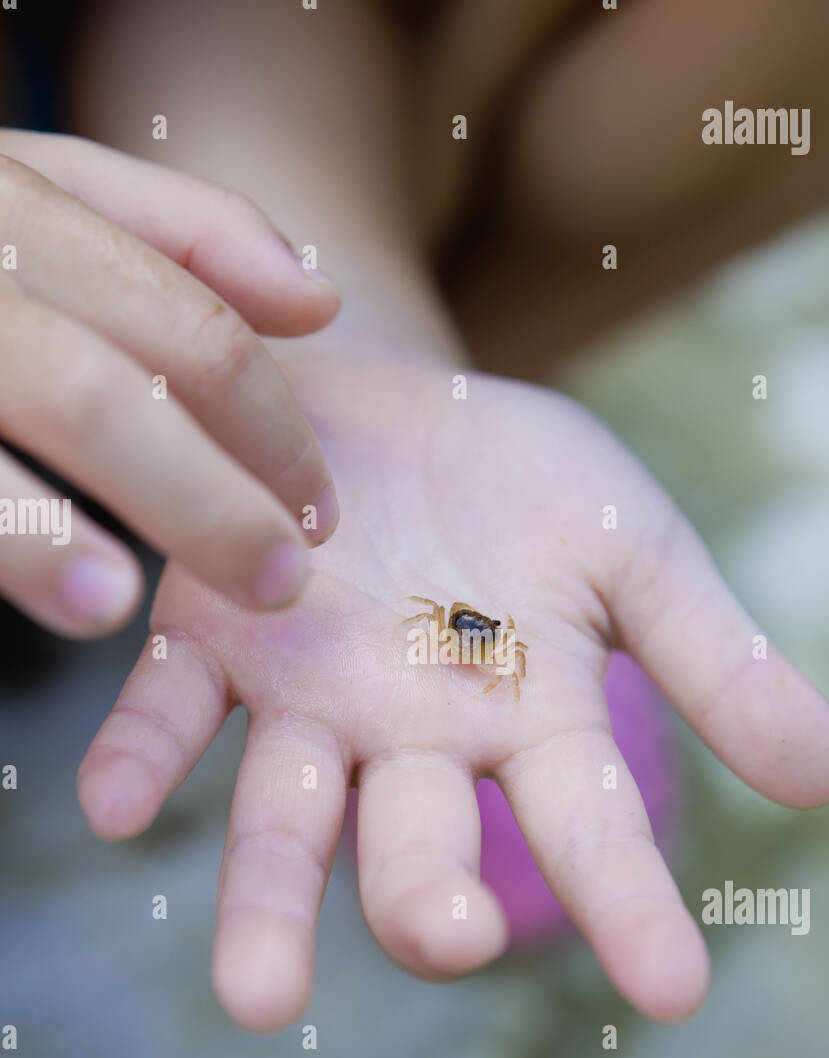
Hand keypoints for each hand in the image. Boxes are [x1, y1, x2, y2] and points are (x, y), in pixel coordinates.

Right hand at [0, 132, 340, 635]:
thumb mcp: (39, 196)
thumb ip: (178, 234)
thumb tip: (319, 298)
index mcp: (13, 203)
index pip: (185, 325)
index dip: (274, 430)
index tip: (318, 513)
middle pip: (98, 386)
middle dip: (205, 498)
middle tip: (277, 583)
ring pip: (17, 405)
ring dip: (46, 532)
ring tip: (118, 611)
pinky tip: (41, 588)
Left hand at [77, 354, 828, 1030]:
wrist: (402, 404)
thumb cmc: (526, 486)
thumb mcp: (636, 549)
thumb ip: (715, 657)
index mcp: (527, 723)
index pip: (589, 830)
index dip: (630, 905)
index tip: (676, 990)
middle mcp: (414, 741)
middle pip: (417, 847)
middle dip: (428, 898)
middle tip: (443, 940)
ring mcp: (309, 700)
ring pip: (287, 818)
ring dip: (268, 902)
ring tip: (258, 996)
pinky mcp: (212, 638)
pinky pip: (171, 709)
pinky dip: (146, 756)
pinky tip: (114, 809)